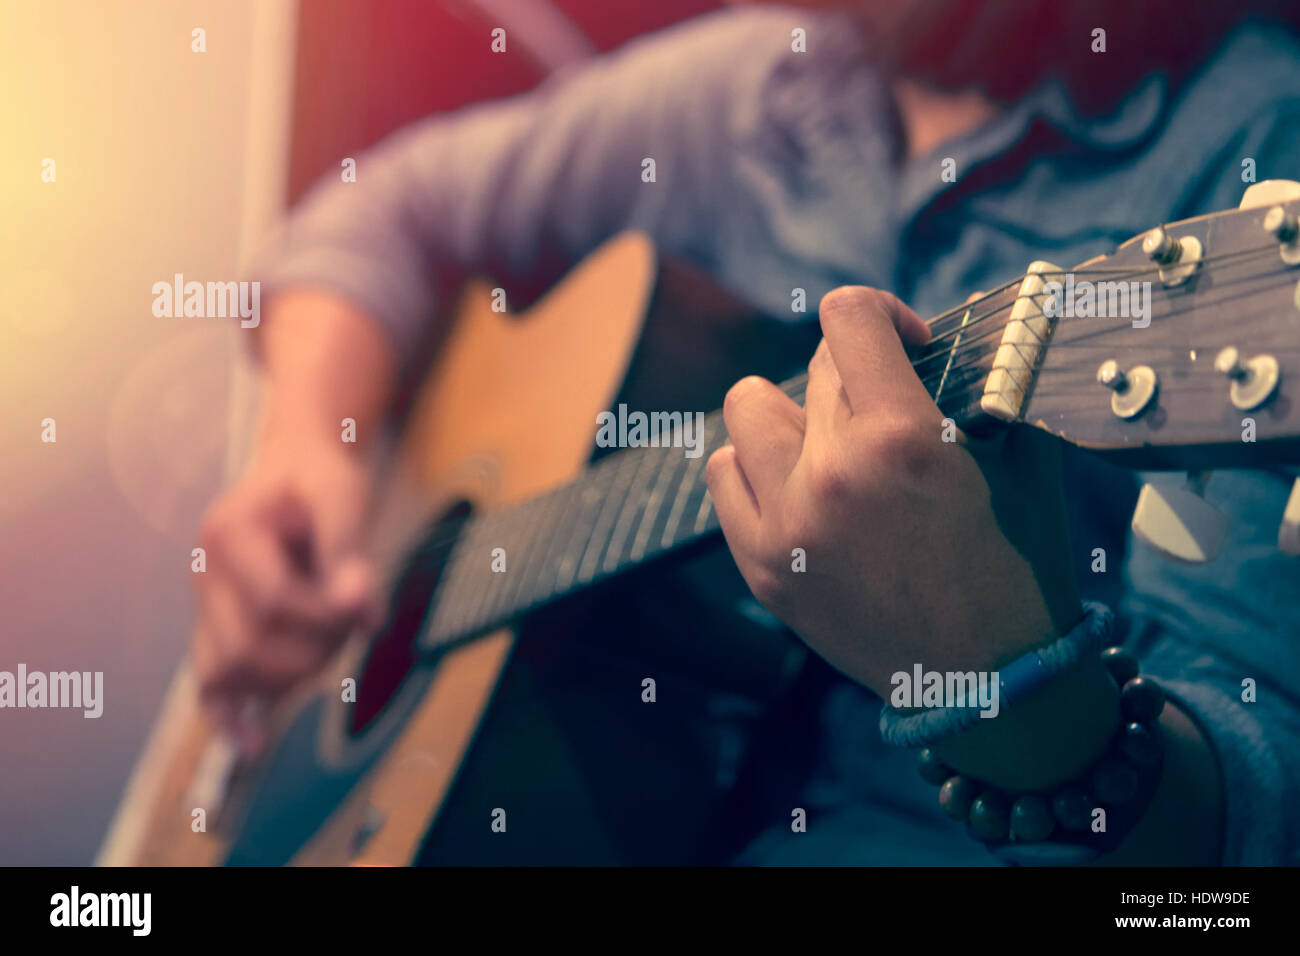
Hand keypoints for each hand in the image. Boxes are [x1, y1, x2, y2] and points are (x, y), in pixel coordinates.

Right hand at [192, 432, 379, 755]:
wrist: (296, 470)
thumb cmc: (321, 479)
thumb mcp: (343, 493)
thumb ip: (349, 549)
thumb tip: (363, 610)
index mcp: (227, 531)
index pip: (272, 600)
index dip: (324, 616)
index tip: (366, 606)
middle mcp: (204, 572)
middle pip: (250, 645)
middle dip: (315, 647)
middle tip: (355, 624)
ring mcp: (204, 605)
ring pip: (231, 673)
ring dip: (292, 675)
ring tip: (332, 644)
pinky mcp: (215, 629)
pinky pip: (209, 684)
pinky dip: (230, 716)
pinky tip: (252, 744)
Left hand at [706, 286, 1081, 699]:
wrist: (988, 683)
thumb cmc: (1016, 565)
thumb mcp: (1019, 460)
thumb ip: (983, 383)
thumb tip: (948, 322)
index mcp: (902, 437)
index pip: (849, 317)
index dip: (881, 313)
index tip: (907, 344)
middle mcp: (831, 472)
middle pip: (812, 369)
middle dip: (855, 380)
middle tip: (886, 416)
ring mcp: (785, 524)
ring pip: (748, 408)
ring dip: (791, 415)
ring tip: (828, 445)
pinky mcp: (760, 566)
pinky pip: (723, 474)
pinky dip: (755, 468)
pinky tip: (794, 485)